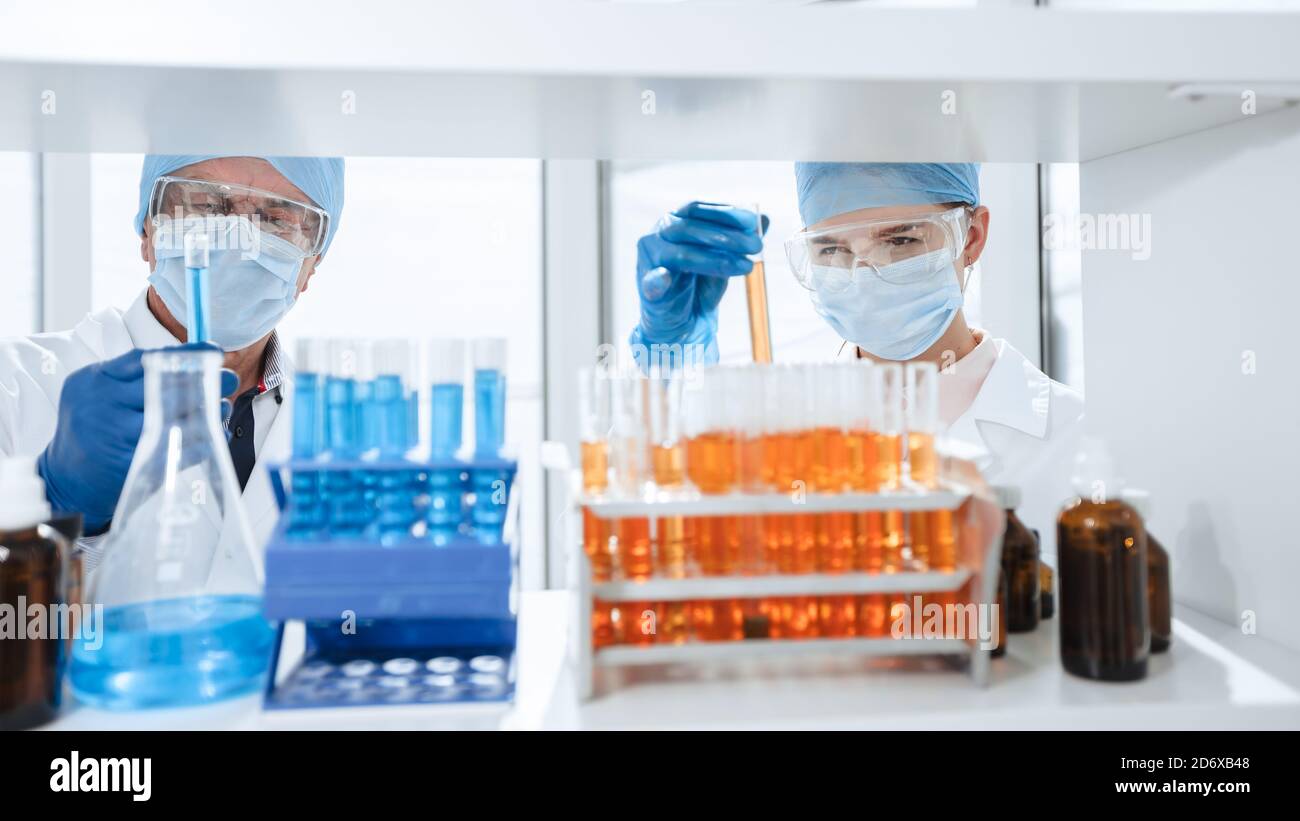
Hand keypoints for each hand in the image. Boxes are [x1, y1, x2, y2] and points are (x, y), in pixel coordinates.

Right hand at [37, 345, 237, 534]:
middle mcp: (101, 406)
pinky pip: (175, 452)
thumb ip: (133, 375)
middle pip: (162, 388)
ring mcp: (114, 437)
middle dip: (202, 382)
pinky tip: (216, 435)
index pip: (145, 359)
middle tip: (228, 378)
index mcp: (94, 380)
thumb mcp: (98, 391)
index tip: (213, 351)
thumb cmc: (92, 428)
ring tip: (223, 407)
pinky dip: (201, 443)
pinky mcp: (130, 467)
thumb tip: (191, 356)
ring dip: (207, 413)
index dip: (184, 354)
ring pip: (173, 420)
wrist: (65, 479)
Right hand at [630, 201, 767, 365]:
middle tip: (755, 246)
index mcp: (676, 221)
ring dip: (715, 260)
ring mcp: (650, 259)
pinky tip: (667, 278)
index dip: (725, 212)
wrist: (683, 320)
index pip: (698, 208)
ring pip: (681, 254)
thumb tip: (763, 218)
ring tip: (745, 266)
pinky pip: (653, 280)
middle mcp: (659, 234)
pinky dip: (659, 279)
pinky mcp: (646, 286)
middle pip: (690, 228)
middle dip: (727, 236)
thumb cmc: (700, 283)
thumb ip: (739, 238)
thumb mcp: (724, 257)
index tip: (751, 222)